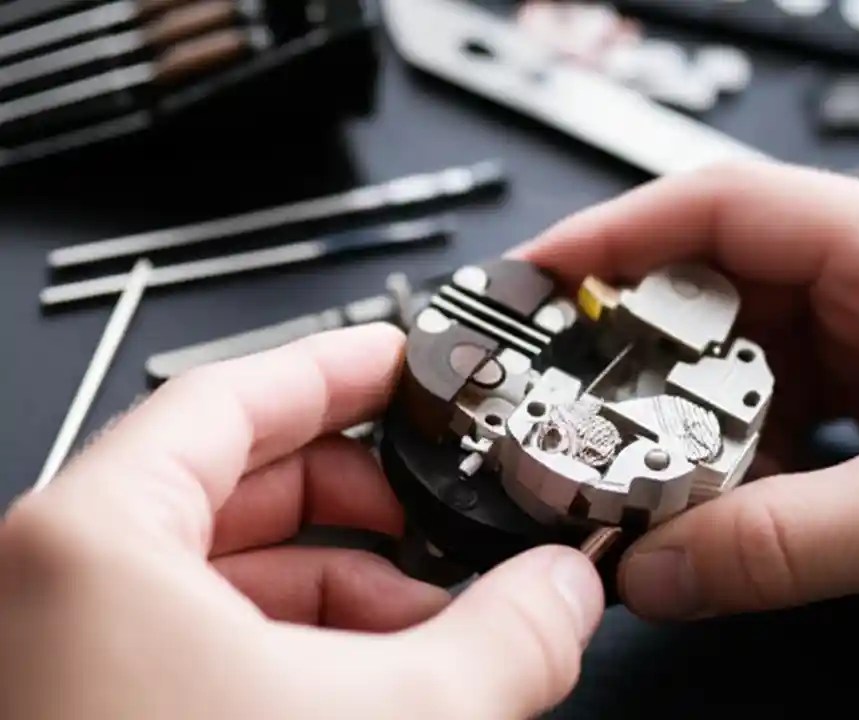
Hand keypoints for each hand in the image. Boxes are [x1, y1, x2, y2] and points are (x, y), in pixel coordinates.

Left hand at [0, 324, 603, 718]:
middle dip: (361, 497)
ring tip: (432, 622)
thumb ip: (507, 636)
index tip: (401, 363)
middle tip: (444, 504)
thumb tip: (564, 595)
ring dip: (340, 587)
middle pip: (232, 484)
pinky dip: (294, 651)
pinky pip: (197, 647)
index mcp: (87, 546)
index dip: (338, 370)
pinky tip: (374, 685)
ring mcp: (58, 663)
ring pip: (219, 577)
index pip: (233, 398)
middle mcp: (48, 593)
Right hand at [517, 160, 858, 653]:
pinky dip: (759, 443)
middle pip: (732, 280)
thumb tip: (664, 567)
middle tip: (580, 398)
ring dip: (706, 404)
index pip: (720, 205)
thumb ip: (781, 546)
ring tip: (649, 455)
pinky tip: (737, 489)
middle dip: (649, 342)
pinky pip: (807, 401)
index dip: (615, 235)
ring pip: (767, 348)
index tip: (542, 277)